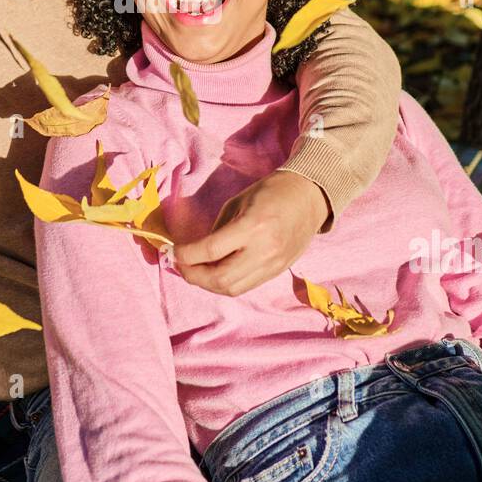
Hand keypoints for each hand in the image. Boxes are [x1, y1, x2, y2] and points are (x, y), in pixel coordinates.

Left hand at [172, 171, 329, 296]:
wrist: (309, 197)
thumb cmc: (270, 192)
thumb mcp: (238, 203)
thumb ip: (218, 230)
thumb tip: (196, 251)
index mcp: (252, 226)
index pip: (211, 250)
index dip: (186, 255)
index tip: (173, 252)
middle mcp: (263, 250)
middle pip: (220, 279)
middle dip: (193, 275)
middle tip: (180, 265)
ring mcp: (273, 265)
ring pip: (232, 289)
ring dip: (208, 284)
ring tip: (196, 272)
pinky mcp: (278, 272)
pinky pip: (246, 286)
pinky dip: (226, 283)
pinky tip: (215, 273)